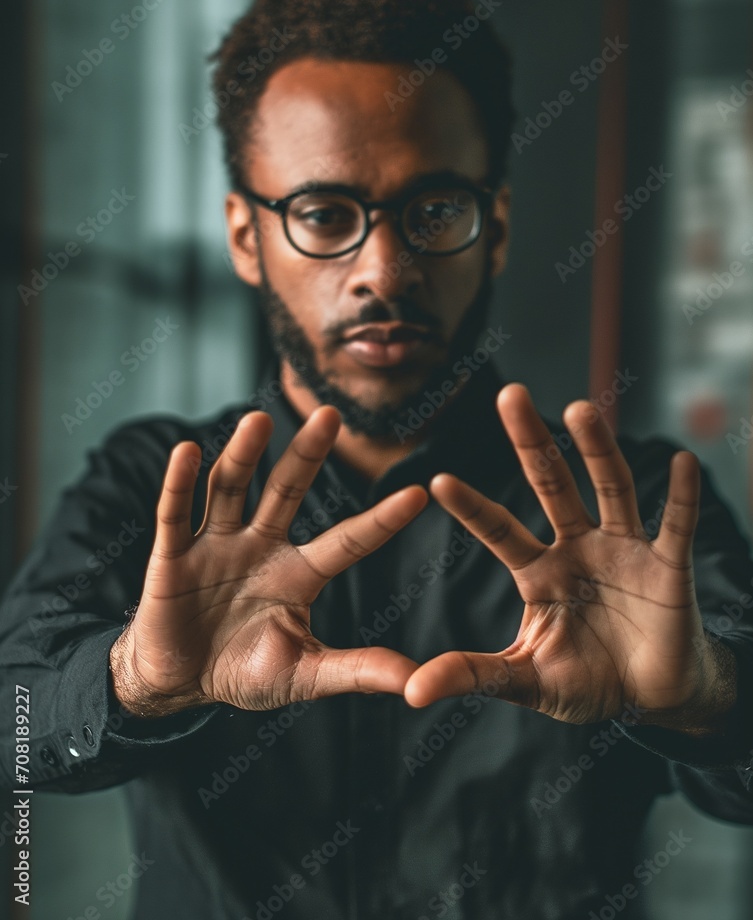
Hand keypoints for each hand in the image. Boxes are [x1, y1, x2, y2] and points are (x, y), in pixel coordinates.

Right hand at [110, 406, 427, 715]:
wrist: (179, 682)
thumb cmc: (245, 673)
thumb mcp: (305, 675)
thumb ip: (356, 670)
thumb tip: (417, 680)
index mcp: (298, 574)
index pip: (347, 540)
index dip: (381, 519)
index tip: (419, 494)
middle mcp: (261, 547)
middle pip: (286, 491)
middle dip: (306, 455)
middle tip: (329, 415)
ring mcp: (216, 545)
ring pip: (231, 489)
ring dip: (242, 455)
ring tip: (259, 421)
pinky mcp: (172, 555)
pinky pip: (175, 514)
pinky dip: (178, 483)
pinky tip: (186, 450)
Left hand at [404, 384, 734, 733]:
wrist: (652, 698)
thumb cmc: (587, 682)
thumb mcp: (525, 680)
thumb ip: (475, 675)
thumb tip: (412, 692)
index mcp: (540, 572)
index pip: (500, 530)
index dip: (472, 508)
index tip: (436, 480)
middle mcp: (578, 548)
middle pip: (550, 484)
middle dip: (531, 442)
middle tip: (509, 394)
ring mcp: (624, 551)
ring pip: (610, 489)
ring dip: (596, 450)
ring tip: (578, 410)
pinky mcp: (668, 568)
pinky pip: (676, 527)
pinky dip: (681, 498)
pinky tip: (681, 461)